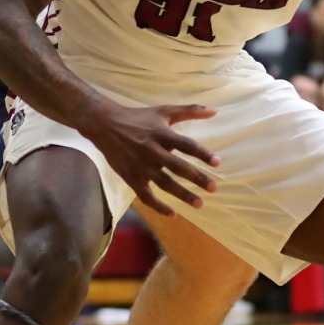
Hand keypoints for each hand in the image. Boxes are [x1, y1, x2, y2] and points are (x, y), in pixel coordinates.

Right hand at [86, 104, 218, 214]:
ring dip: (183, 195)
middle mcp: (153, 151)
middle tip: (213, 188)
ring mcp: (142, 166)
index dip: (202, 154)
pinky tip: (173, 213)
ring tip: (199, 203)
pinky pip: (146, 196)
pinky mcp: (132, 178)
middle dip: (197, 178)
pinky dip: (159, 207)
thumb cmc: (138, 118)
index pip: (186, 145)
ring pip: (165, 184)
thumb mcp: (164, 111)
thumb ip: (190, 111)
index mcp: (162, 134)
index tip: (217, 163)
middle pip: (178, 167)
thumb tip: (215, 110)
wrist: (105, 125)